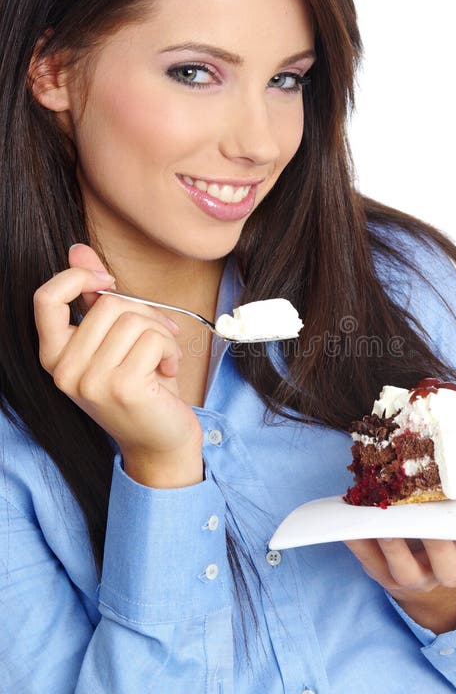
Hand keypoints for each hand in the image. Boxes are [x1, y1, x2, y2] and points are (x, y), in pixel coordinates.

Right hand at [33, 244, 203, 487]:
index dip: (77, 278)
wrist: (161, 443)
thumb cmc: (142, 389)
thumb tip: (79, 249)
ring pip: (134, 319)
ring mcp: (89, 381)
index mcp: (55, 356)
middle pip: (109, 305)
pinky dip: (171, 349)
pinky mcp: (121, 387)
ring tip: (164, 358)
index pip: (45, 299)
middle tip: (160, 338)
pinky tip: (169, 371)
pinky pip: (153, 339)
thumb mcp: (114, 342)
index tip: (108, 282)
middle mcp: (63, 371)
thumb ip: (94, 299)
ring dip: (162, 334)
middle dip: (146, 314)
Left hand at [344, 492, 455, 633]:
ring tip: (384, 520)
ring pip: (405, 570)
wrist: (422, 568)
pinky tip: (351, 522)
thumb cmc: (452, 530)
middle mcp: (446, 570)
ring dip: (395, 546)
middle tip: (428, 515)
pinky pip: (368, 562)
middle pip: (449, 568)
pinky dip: (359, 543)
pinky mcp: (383, 575)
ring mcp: (413, 577)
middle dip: (440, 542)